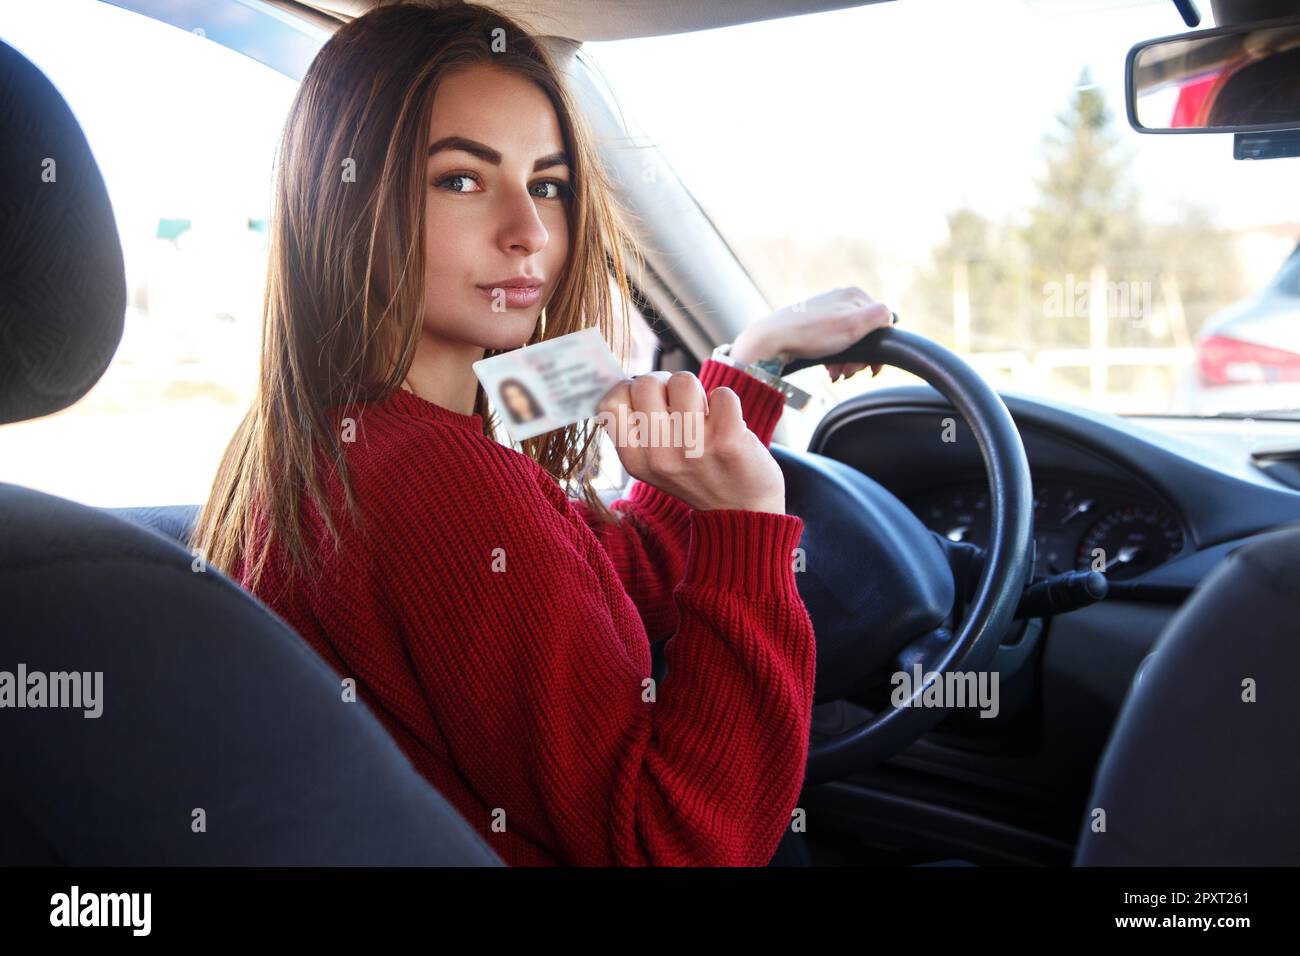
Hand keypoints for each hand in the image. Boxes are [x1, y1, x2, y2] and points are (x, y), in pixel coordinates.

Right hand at [597, 371, 785, 514]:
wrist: (741, 509)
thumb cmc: (695, 472)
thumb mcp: (652, 462)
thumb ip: (636, 428)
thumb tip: (632, 380)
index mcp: (635, 460)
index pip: (610, 402)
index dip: (629, 388)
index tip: (648, 398)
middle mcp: (659, 456)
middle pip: (645, 383)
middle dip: (665, 383)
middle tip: (679, 403)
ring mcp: (693, 449)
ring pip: (683, 381)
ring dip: (697, 390)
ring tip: (703, 414)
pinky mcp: (728, 442)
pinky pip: (722, 393)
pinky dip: (726, 402)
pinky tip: (726, 422)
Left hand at [730, 286, 894, 382]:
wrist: (771, 341)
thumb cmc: (811, 333)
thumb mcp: (854, 323)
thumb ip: (881, 316)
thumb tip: (890, 319)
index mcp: (855, 295)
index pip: (882, 323)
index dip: (877, 349)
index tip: (870, 368)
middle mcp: (841, 300)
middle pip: (865, 334)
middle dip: (860, 358)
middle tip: (847, 372)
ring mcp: (826, 313)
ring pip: (849, 342)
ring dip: (846, 362)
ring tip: (834, 372)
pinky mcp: (813, 326)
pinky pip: (833, 345)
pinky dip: (833, 359)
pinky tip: (827, 369)